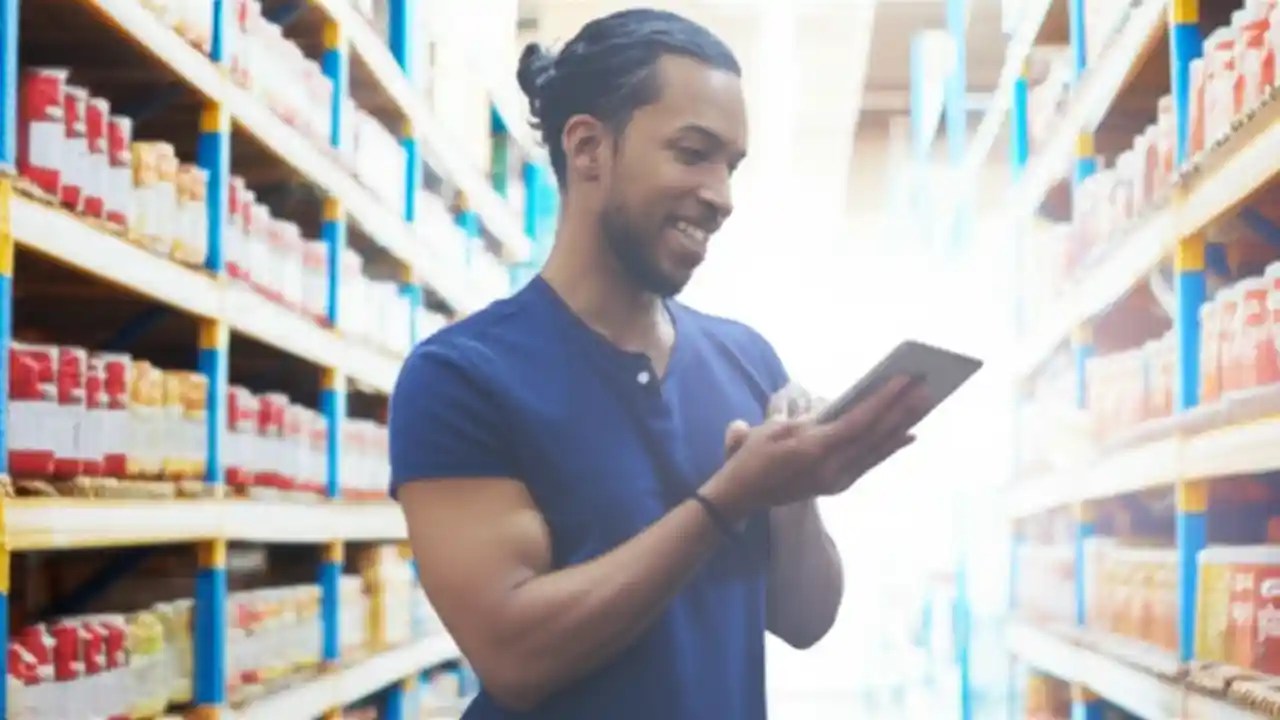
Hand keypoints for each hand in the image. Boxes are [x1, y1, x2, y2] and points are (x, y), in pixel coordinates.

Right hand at [706, 376, 929, 517]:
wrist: (741, 495)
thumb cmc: (751, 455)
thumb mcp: (774, 429)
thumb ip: (809, 421)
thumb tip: (840, 410)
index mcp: (813, 451)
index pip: (858, 422)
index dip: (883, 401)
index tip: (904, 380)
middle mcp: (831, 469)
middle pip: (875, 436)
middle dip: (902, 411)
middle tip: (926, 388)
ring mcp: (837, 480)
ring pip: (877, 450)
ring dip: (902, 425)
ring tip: (923, 404)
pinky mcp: (839, 484)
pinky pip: (871, 461)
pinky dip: (891, 446)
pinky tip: (908, 433)